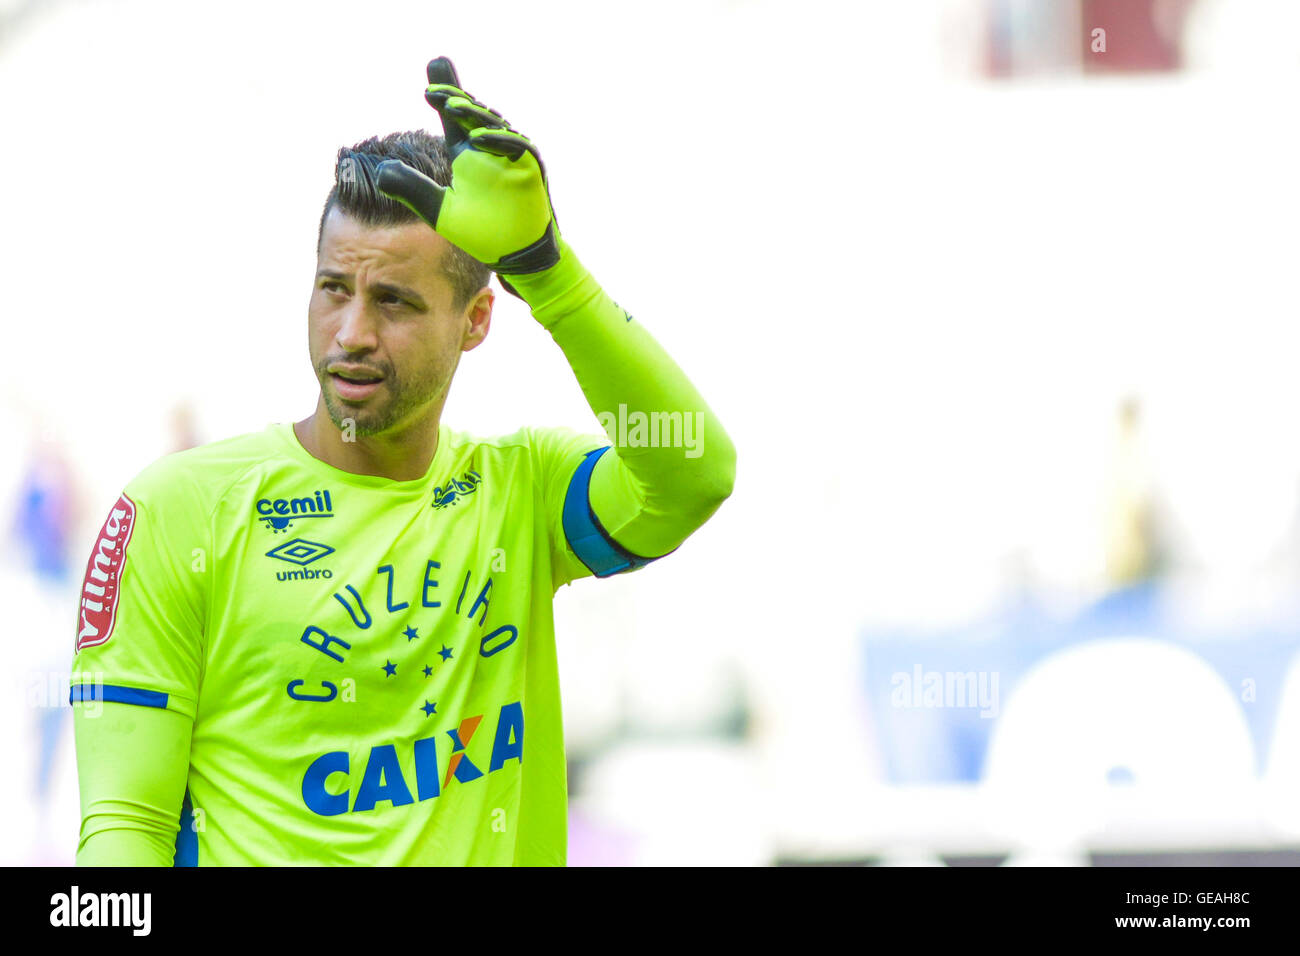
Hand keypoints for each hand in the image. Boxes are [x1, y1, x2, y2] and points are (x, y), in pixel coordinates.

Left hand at [376, 57, 561, 282]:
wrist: (514, 256)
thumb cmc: (482, 233)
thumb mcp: (438, 210)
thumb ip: (412, 188)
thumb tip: (379, 171)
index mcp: (467, 155)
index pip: (455, 120)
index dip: (444, 98)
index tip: (427, 89)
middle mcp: (488, 151)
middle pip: (473, 114)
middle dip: (454, 96)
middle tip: (433, 92)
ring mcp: (511, 158)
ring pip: (494, 125)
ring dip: (473, 114)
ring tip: (450, 107)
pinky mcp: (530, 168)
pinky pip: (518, 147)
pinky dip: (499, 140)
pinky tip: (476, 138)